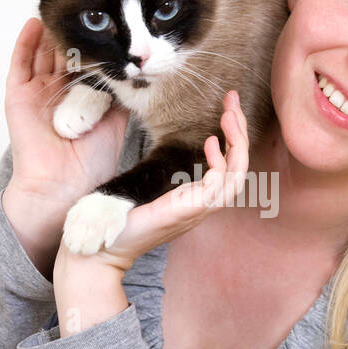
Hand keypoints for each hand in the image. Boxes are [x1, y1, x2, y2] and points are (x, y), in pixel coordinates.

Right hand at [3, 17, 129, 214]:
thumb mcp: (115, 120)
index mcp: (81, 97)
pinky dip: (25, 43)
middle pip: (63, 52)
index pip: (86, 60)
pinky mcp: (18, 95)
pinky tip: (34, 24)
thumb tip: (138, 67)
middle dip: (75, 31)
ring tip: (61, 8)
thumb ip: (123, 94)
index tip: (110, 22)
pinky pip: (19, 64)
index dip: (97, 42)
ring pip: (42, 53)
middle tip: (88, 10)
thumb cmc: (92, 161)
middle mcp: (58, 91)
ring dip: (51, 31)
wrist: (66, 184)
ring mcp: (37, 91)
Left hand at [55, 89, 248, 280]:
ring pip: (237, 176)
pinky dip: (219, 162)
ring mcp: (199, 209)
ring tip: (230, 116)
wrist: (107, 246)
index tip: (227, 109)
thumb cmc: (125, 219)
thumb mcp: (150, 188)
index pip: (230, 167)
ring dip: (237, 143)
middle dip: (240, 131)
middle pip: (240, 167)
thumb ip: (165, 173)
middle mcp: (205, 205)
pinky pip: (217, 184)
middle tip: (233, 101)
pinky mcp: (190, 209)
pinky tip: (210, 142)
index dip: (233, 137)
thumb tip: (166, 147)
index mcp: (199, 199)